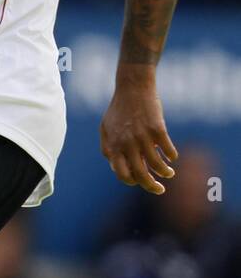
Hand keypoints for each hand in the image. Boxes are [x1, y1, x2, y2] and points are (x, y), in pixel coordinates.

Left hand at [100, 72, 176, 194]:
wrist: (132, 87)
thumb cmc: (119, 109)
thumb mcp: (105, 128)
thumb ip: (108, 148)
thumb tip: (114, 167)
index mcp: (114, 146)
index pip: (123, 174)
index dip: (133, 181)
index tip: (140, 180)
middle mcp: (127, 144)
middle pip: (141, 174)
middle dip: (152, 186)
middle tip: (160, 189)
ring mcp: (143, 137)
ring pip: (157, 165)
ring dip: (165, 172)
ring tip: (169, 172)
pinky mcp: (157, 129)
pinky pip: (168, 150)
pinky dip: (172, 156)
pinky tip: (173, 157)